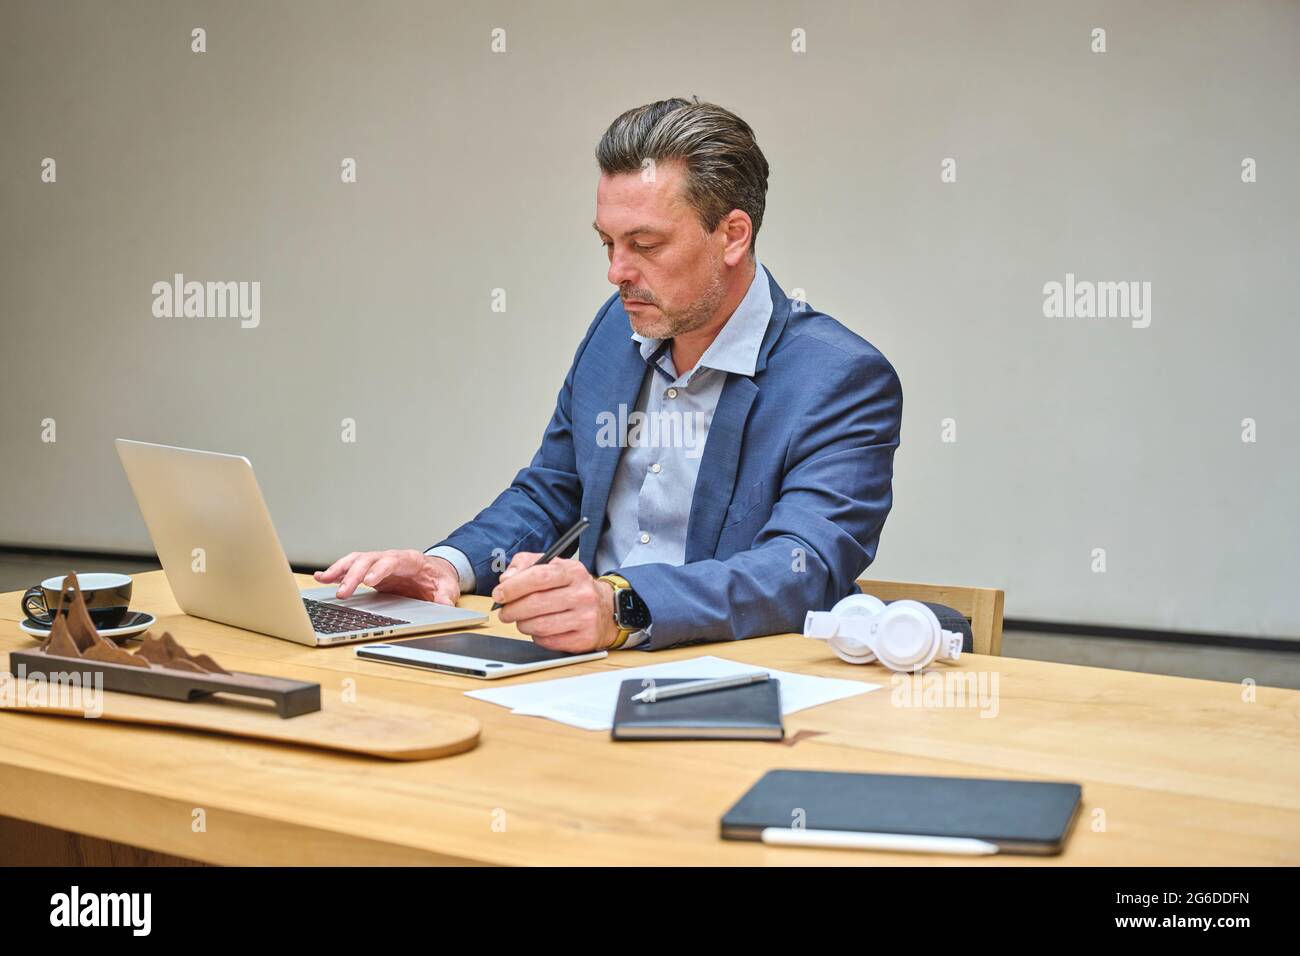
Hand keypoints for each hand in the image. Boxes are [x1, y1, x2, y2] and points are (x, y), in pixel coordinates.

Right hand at [313, 549, 460, 604]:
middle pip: (368, 560)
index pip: (391, 561)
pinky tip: (321, 578)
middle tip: (342, 592)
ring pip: (355, 561)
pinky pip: (350, 569)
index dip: (379, 570)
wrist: (434, 573)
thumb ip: (446, 595)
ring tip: (323, 579)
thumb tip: (446, 603)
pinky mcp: (370, 572)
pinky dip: (336, 572)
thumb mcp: (447, 587)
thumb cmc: (438, 578)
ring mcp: (378, 564)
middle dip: (354, 575)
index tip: (369, 582)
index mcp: (409, 560)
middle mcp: (390, 558)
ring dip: (339, 570)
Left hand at [493, 553, 617, 652]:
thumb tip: (507, 579)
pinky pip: (548, 641)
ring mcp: (585, 617)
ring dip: (522, 624)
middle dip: (512, 609)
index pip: (538, 577)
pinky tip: (540, 629)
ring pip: (539, 626)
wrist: (607, 609)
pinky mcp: (583, 638)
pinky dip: (537, 636)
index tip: (499, 594)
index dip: (513, 587)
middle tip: (504, 611)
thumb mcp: (555, 566)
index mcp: (573, 572)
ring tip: (521, 620)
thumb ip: (527, 564)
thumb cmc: (575, 588)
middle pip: (536, 604)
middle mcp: (582, 594)